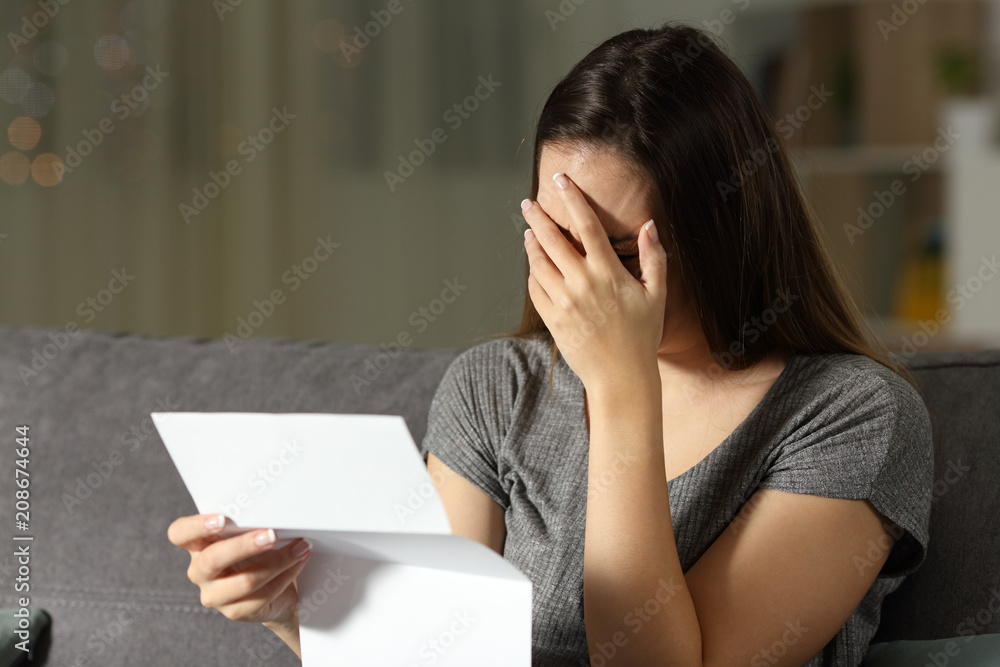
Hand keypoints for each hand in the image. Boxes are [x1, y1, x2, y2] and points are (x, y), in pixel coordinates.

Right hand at [167, 513, 311, 624]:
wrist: (277, 585)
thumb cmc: (259, 550)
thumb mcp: (249, 531)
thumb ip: (249, 521)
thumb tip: (274, 504)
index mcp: (198, 544)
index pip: (180, 533)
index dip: (197, 526)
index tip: (223, 519)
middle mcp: (200, 571)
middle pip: (213, 560)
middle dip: (246, 545)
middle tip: (272, 535)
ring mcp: (214, 595)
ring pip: (244, 581)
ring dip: (278, 562)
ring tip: (300, 547)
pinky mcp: (235, 612)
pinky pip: (262, 596)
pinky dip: (286, 576)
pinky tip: (299, 562)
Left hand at [522, 172, 667, 390]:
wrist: (621, 376)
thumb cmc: (642, 336)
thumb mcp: (656, 295)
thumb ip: (653, 257)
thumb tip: (649, 225)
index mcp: (608, 272)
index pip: (587, 225)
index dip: (573, 198)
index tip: (561, 180)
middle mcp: (582, 283)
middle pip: (552, 240)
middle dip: (538, 217)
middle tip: (528, 203)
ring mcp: (563, 302)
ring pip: (538, 263)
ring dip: (531, 244)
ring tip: (529, 232)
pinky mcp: (552, 319)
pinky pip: (535, 288)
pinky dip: (533, 273)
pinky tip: (535, 266)